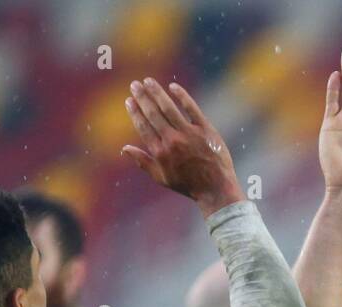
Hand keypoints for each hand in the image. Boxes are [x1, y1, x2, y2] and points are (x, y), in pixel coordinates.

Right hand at [122, 77, 242, 215]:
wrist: (216, 189)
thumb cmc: (188, 184)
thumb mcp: (162, 178)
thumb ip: (143, 162)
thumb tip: (124, 148)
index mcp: (160, 153)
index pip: (143, 127)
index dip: (135, 112)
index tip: (129, 100)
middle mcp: (172, 142)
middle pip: (153, 114)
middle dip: (142, 97)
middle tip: (135, 85)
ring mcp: (189, 134)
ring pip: (169, 108)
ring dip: (157, 93)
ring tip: (148, 81)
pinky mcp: (205, 130)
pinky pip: (191, 108)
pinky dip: (182, 96)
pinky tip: (173, 86)